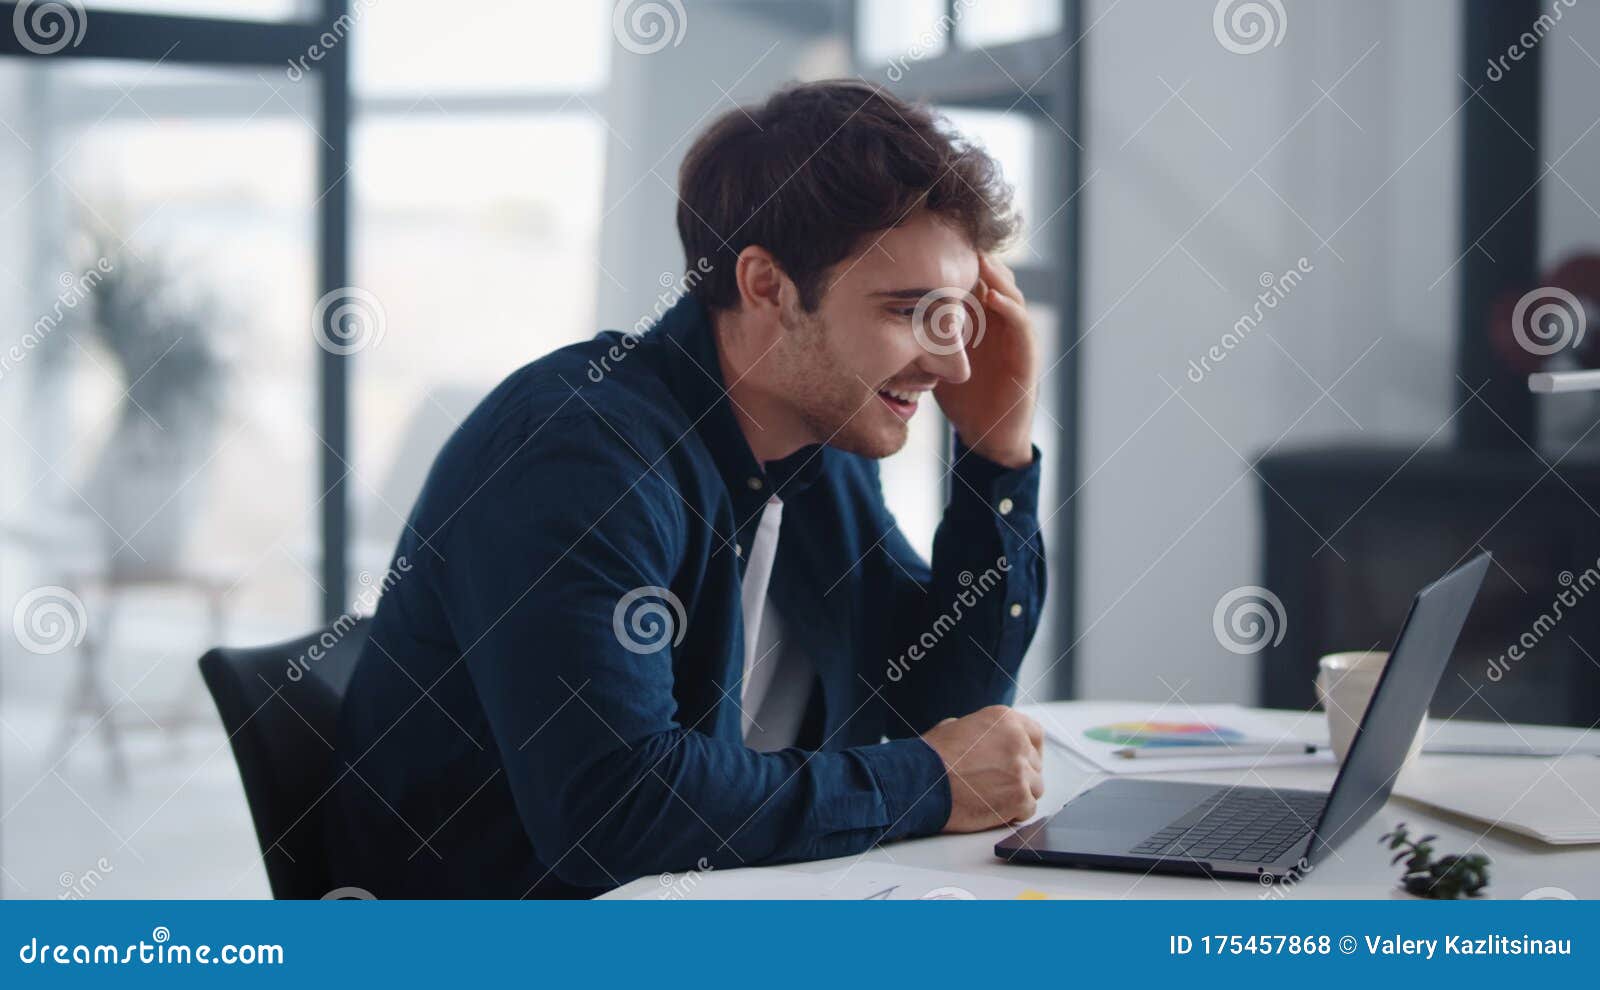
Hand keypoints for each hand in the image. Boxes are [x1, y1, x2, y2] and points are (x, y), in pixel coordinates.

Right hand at [921, 705, 1044, 831]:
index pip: (1035, 734)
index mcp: (1004, 720)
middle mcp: (1017, 742)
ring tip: (992, 798)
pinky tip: (993, 809)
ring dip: (1018, 794)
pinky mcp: (1019, 798)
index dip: (1029, 750)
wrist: (920, 782)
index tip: (1022, 761)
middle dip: (1020, 775)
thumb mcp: (954, 727)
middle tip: (998, 784)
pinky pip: (1029, 809)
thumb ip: (980, 733)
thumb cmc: (930, 757)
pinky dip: (1014, 813)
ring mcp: (1020, 771)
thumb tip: (983, 740)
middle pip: (1035, 764)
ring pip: (1035, 787)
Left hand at [933, 255, 1037, 468]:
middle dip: (974, 259)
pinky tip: (993, 297)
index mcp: (981, 321)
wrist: (987, 437)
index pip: (971, 280)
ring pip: (1010, 293)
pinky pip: (1022, 324)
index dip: (956, 262)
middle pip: (992, 278)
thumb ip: (921, 338)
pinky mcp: (1028, 355)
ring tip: (976, 258)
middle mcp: (1001, 322)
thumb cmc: (963, 399)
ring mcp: (1017, 336)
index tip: (930, 244)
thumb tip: (882, 321)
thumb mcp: (936, 360)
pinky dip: (1010, 308)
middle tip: (952, 239)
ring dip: (995, 275)